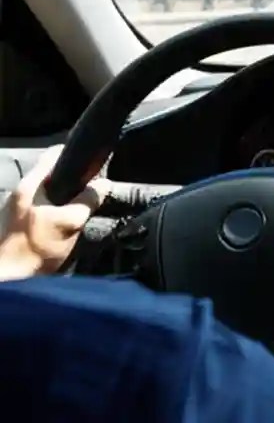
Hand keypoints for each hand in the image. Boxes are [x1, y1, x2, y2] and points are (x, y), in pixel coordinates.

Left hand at [0, 145, 106, 281]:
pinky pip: (43, 207)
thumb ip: (88, 200)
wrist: (8, 279)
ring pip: (48, 192)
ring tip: (85, 206)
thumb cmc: (36, 247)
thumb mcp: (70, 222)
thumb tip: (104, 184)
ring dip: (66, 196)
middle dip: (75, 179)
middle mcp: (20, 191)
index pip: (55, 155)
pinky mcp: (17, 222)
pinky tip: (67, 222)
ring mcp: (16, 207)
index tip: (97, 163)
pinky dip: (57, 209)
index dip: (78, 155)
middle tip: (95, 188)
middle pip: (52, 174)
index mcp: (30, 185)